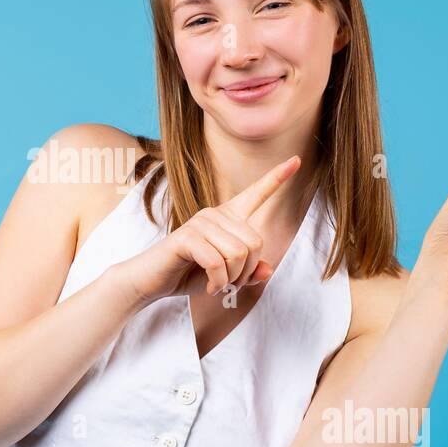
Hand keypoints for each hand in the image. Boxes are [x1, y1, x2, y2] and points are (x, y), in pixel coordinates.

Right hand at [114, 155, 301, 307]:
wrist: (151, 281)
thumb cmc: (187, 274)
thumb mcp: (225, 277)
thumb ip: (248, 273)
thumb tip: (268, 270)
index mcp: (227, 218)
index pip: (256, 194)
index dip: (277, 178)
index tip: (296, 160)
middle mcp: (215, 214)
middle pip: (255, 243)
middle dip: (246, 272)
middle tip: (229, 284)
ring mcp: (200, 223)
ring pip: (239, 254)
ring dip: (232, 279)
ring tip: (217, 284)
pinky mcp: (187, 237)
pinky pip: (218, 262)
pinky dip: (218, 282)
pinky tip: (209, 286)